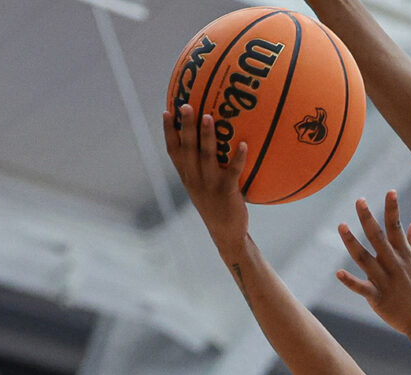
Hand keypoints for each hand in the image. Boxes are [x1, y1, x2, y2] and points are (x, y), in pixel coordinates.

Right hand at [165, 100, 250, 254]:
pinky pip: (232, 172)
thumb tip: (210, 141)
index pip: (173, 151)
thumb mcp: (204, 186)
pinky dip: (238, 157)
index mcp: (187, 176)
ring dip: (207, 136)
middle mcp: (194, 179)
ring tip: (209, 116)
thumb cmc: (218, 205)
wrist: (227, 233)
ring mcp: (209, 186)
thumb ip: (202, 166)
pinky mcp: (227, 192)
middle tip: (186, 105)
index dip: (168, 131)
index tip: (167, 111)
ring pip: (206, 157)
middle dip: (185, 126)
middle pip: (187, 148)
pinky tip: (243, 144)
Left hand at [335, 193, 410, 337]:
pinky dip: (350, 282)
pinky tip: (338, 273)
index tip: (390, 191)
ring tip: (341, 225)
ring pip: (365, 259)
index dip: (393, 209)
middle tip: (359, 200)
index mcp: (404, 256)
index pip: (397, 227)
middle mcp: (394, 265)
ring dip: (352, 242)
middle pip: (378, 237)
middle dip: (368, 218)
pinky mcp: (378, 298)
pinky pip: (362, 288)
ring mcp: (385, 281)